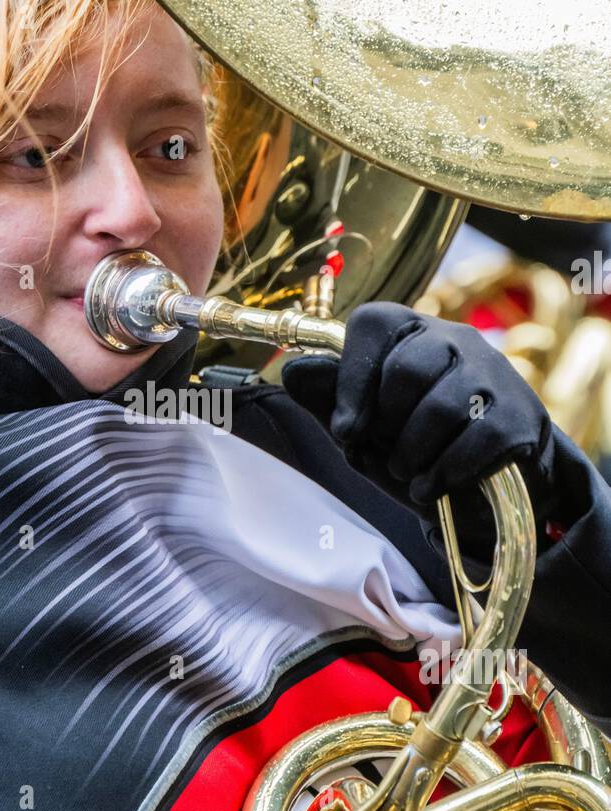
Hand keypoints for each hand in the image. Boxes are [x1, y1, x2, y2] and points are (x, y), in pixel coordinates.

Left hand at [281, 302, 559, 557]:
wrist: (485, 482)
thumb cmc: (416, 442)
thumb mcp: (366, 424)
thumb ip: (329, 400)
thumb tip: (292, 372)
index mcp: (410, 330)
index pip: (373, 324)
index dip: (351, 380)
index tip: (346, 429)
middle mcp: (455, 339)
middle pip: (406, 370)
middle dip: (386, 425)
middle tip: (386, 452)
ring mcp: (493, 374)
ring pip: (441, 409)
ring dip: (413, 455)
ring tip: (408, 472)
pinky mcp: (520, 415)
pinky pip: (475, 442)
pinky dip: (444, 474)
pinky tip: (432, 486)